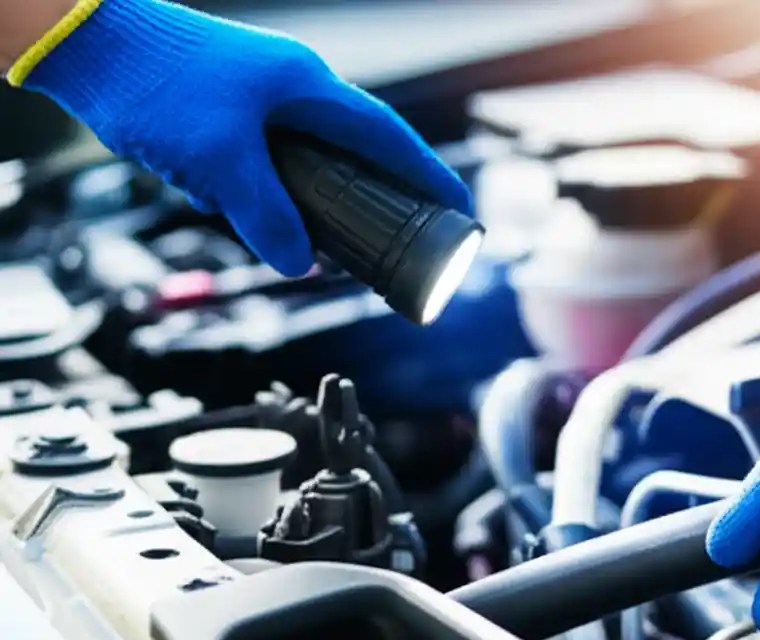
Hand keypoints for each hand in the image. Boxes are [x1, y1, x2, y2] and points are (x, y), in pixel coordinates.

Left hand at [15, 0, 469, 275]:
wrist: (89, 44)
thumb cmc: (159, 85)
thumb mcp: (220, 163)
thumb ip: (265, 216)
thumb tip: (299, 265)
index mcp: (309, 88)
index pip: (388, 137)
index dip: (428, 176)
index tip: (460, 210)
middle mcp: (293, 88)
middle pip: (357, 149)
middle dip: (378, 196)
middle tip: (403, 237)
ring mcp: (260, 96)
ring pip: (307, 158)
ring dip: (313, 196)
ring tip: (327, 237)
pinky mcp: (227, 110)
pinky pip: (264, 157)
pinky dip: (264, 187)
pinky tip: (240, 206)